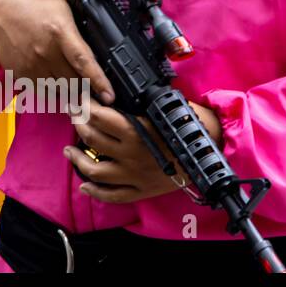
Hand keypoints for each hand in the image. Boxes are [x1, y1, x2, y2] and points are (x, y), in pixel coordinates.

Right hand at [0, 0, 113, 102]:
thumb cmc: (32, 5)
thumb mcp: (62, 6)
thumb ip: (79, 25)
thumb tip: (101, 42)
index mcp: (60, 32)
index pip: (83, 62)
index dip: (99, 81)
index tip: (109, 96)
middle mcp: (45, 51)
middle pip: (73, 82)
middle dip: (87, 89)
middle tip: (94, 92)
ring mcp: (30, 64)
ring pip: (58, 90)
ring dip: (69, 90)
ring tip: (75, 87)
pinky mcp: (19, 73)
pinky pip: (41, 90)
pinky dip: (51, 89)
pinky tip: (54, 79)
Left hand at [66, 101, 221, 203]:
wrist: (216, 152)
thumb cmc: (193, 125)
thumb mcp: (166, 105)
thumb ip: (139, 102)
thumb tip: (117, 90)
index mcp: (135, 130)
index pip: (98, 116)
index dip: (84, 106)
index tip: (79, 99)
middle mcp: (131, 154)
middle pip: (91, 139)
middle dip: (78, 125)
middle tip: (73, 117)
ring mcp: (134, 175)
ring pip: (94, 171)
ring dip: (77, 160)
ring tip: (69, 151)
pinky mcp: (142, 191)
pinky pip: (113, 196)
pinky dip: (96, 192)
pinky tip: (85, 185)